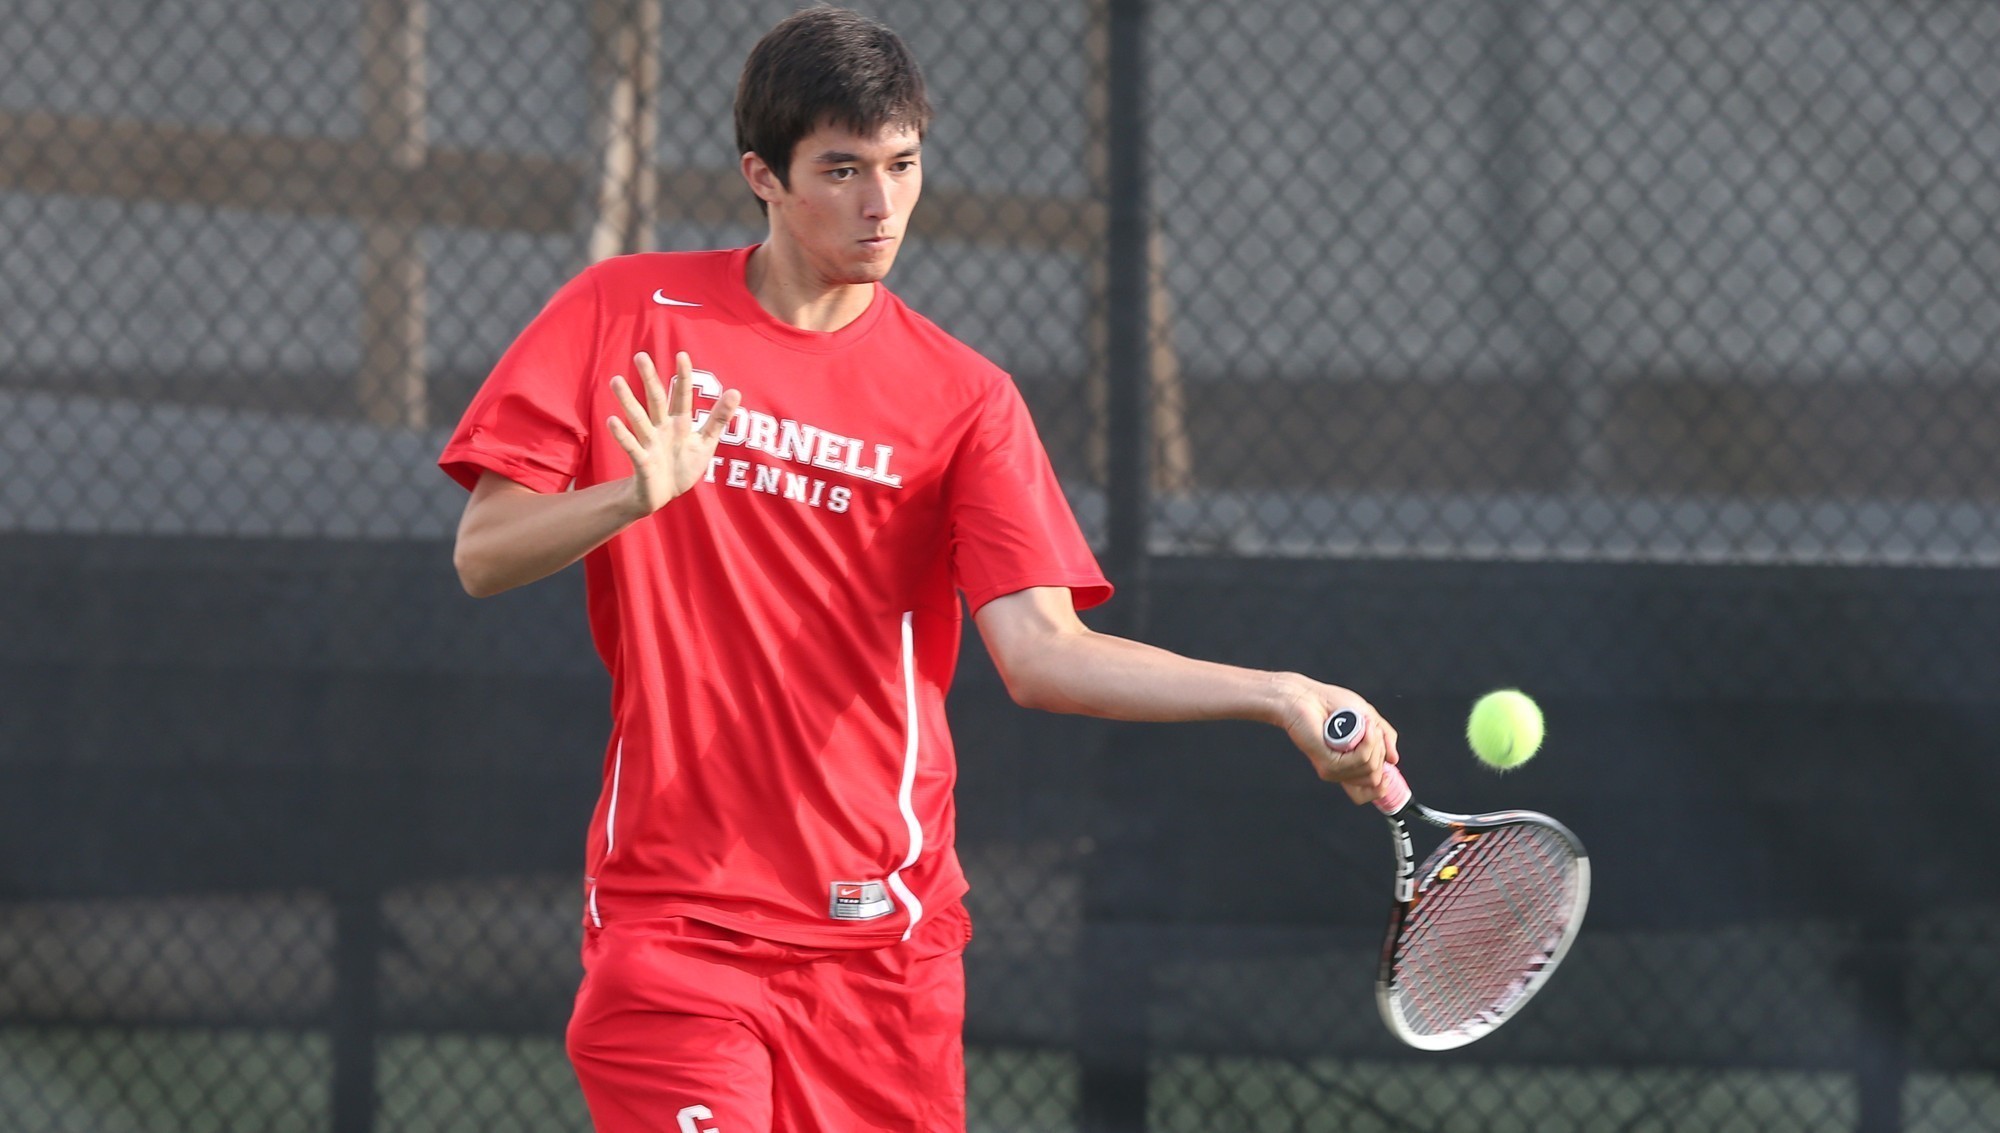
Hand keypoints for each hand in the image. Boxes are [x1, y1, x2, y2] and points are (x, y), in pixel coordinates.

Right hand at [606, 351, 740, 517]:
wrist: (663, 494)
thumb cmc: (683, 466)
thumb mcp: (706, 443)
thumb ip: (718, 419)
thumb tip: (736, 391)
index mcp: (679, 423)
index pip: (682, 396)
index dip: (683, 377)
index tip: (682, 355)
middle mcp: (661, 428)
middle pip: (655, 400)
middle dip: (649, 379)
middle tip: (640, 356)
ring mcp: (650, 442)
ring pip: (638, 418)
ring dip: (628, 400)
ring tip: (616, 381)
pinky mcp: (642, 461)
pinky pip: (631, 446)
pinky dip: (623, 435)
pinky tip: (612, 420)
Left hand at [1272, 676, 1399, 804]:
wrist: (1307, 696)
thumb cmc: (1331, 704)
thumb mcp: (1369, 718)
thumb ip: (1384, 738)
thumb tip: (1393, 759)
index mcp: (1348, 764)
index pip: (1368, 792)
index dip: (1383, 784)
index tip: (1389, 769)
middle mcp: (1340, 770)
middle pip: (1374, 778)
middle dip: (1380, 751)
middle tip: (1371, 729)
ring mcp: (1333, 768)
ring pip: (1370, 769)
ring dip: (1375, 743)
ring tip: (1364, 724)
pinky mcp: (1328, 763)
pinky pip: (1360, 760)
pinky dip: (1368, 741)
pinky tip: (1363, 726)